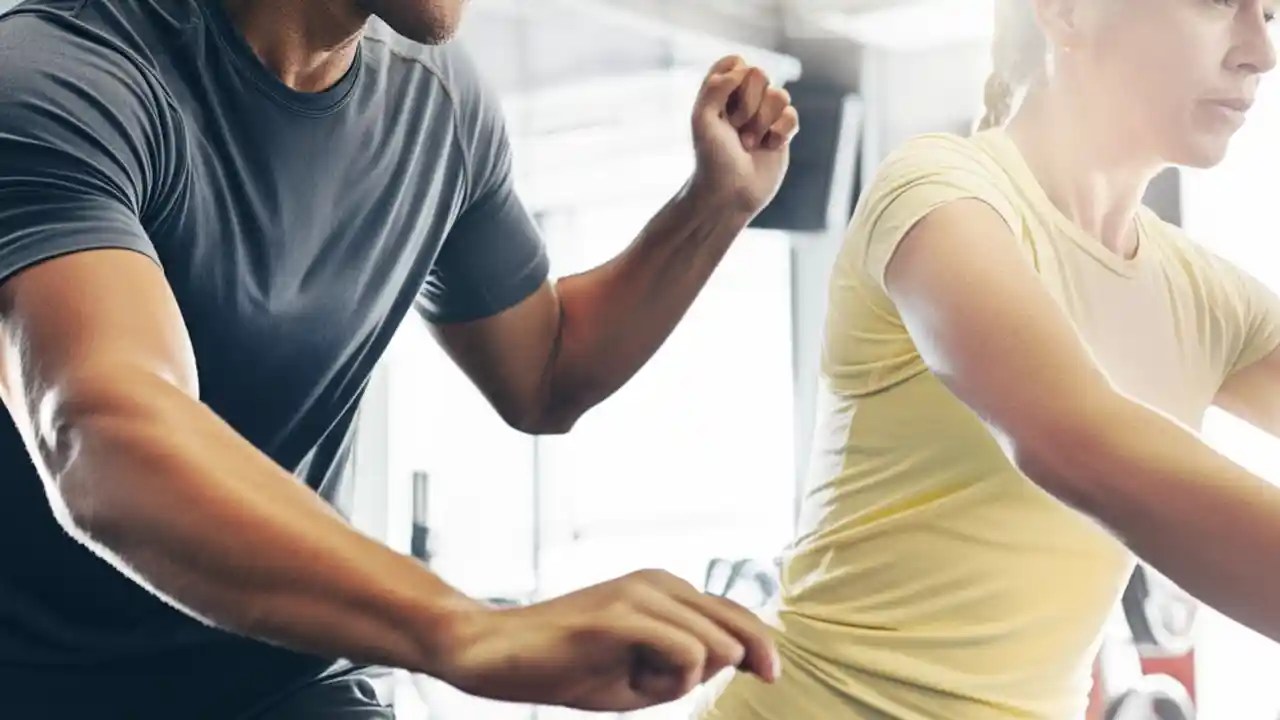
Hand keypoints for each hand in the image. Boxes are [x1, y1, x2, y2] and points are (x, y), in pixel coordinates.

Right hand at [433, 569, 779, 710]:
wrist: (496, 654)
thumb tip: (733, 658)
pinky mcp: (622, 615)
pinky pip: (688, 654)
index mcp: (664, 589)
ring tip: (630, 679)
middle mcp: (658, 581)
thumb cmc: (567, 666)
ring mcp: (640, 594)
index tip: (770, 673)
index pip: (734, 613)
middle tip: (662, 686)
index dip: (760, 646)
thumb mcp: (640, 672)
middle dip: (728, 668)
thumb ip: (688, 664)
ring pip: (716, 646)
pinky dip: (671, 681)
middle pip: (738, 627)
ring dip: (683, 682)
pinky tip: (631, 679)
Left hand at [689, 55, 799, 215]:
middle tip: (735, 128)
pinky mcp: (782, 132)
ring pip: (780, 95)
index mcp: (720, 93)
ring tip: (748, 144)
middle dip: (749, 104)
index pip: (735, 62)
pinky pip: (792, 115)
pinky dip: (780, 132)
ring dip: (763, 122)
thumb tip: (743, 68)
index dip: (734, 79)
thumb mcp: (702, 120)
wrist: (729, 195)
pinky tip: (768, 148)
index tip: (722, 105)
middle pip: (761, 75)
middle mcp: (742, 100)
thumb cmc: (711, 159)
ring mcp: (764, 116)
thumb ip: (716, 86)